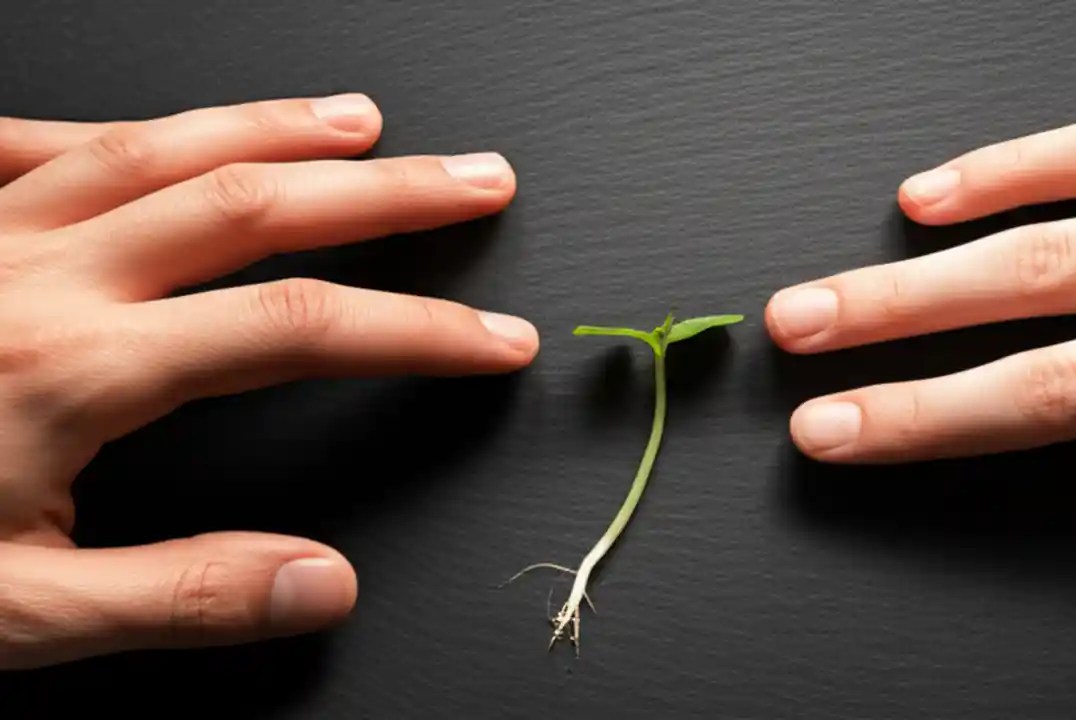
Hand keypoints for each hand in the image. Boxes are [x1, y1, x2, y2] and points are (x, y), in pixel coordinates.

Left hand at [0, 94, 537, 668]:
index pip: (299, 332)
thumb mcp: (10, 614)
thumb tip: (324, 583)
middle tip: (477, 180)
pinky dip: (120, 126)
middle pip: (257, 205)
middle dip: (388, 193)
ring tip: (364, 123)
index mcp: (74, 371)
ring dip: (279, 128)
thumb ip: (179, 596)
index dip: (418, 332)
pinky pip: (34, 138)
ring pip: (161, 145)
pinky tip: (172, 124)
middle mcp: (42, 276)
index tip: (495, 340)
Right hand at [766, 86, 1075, 642]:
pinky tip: (956, 175)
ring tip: (854, 262)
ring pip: (1062, 203)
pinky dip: (1033, 154)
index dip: (927, 418)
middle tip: (794, 327)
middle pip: (1026, 290)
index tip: (834, 427)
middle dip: (894, 317)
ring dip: (943, 237)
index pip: (1050, 398)